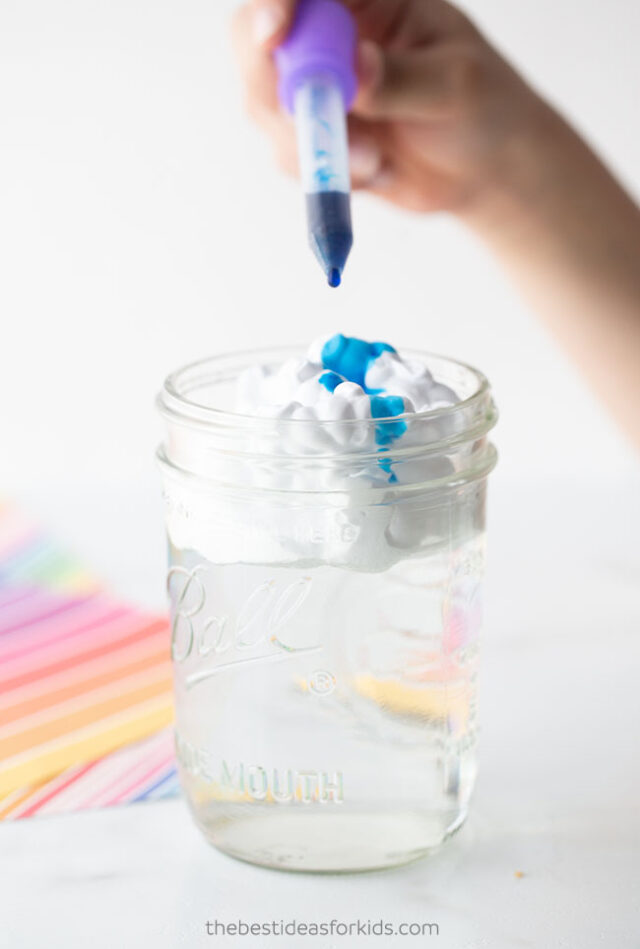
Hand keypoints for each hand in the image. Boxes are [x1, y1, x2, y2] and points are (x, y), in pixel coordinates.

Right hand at [232, 0, 549, 213]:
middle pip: (256, 42)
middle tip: (316, 127)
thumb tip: (355, 69)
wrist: (485, 169)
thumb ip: (403, 78)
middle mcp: (331, 36)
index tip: (274, 34)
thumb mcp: (456, 86)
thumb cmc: (484, 108)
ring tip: (376, 162)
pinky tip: (374, 172)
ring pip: (265, 108)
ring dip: (310, 145)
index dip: (274, 6)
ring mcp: (316, 87)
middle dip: (275, 91)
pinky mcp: (314, 135)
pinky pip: (287, 154)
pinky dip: (323, 173)